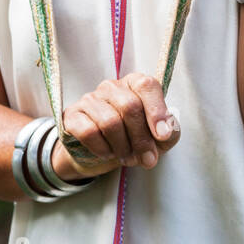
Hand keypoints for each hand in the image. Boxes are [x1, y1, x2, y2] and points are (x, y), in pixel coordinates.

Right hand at [54, 73, 179, 179]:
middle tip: (147, 159)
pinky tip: (108, 153)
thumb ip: (170, 131)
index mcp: (134, 84)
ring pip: (110, 121)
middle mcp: (111, 87)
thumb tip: (168, 128)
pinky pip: (89, 132)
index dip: (157, 110)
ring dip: (123, 147)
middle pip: (130, 106)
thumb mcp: (158, 138)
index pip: (146, 85)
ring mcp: (90, 99)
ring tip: (127, 158)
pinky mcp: (73, 116)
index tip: (162, 136)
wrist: (101, 153)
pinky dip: (102, 148)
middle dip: (141, 138)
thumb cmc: (133, 138)